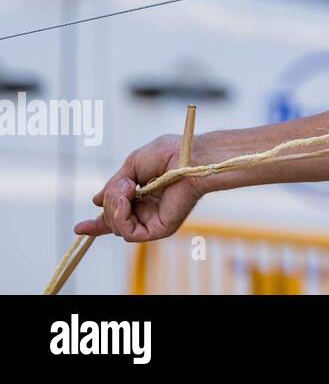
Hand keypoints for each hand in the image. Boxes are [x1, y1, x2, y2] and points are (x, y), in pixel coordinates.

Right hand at [74, 134, 204, 241]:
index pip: (119, 213)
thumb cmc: (168, 154)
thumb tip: (96, 201)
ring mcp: (154, 220)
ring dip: (114, 208)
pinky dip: (121, 219)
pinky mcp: (160, 229)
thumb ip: (115, 185)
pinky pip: (129, 234)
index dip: (98, 222)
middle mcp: (149, 209)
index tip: (78, 228)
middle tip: (123, 187)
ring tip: (127, 190)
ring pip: (118, 227)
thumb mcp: (133, 164)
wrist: (189, 157)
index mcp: (144, 194)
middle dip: (109, 204)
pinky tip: (126, 203)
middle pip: (114, 221)